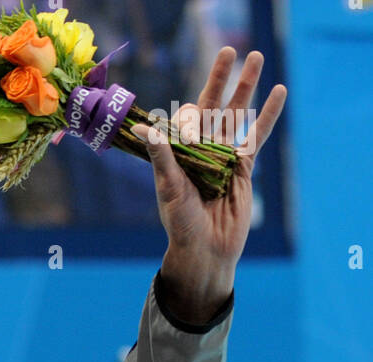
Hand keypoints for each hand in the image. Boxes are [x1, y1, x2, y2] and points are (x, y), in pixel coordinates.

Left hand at [133, 49, 286, 322]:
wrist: (206, 252)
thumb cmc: (180, 224)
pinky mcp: (243, 168)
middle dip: (220, 78)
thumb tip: (142, 128)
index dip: (190, 118)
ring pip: (236, 114)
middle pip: (212, 105)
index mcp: (179, 153)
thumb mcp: (168, 189)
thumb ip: (161, 157)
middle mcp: (200, 150)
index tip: (193, 134)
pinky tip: (277, 92)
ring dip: (246, 87)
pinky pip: (256, 135)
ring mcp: (223, 157)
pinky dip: (268, 114)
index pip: (185, 120)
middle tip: (228, 50)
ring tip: (256, 57)